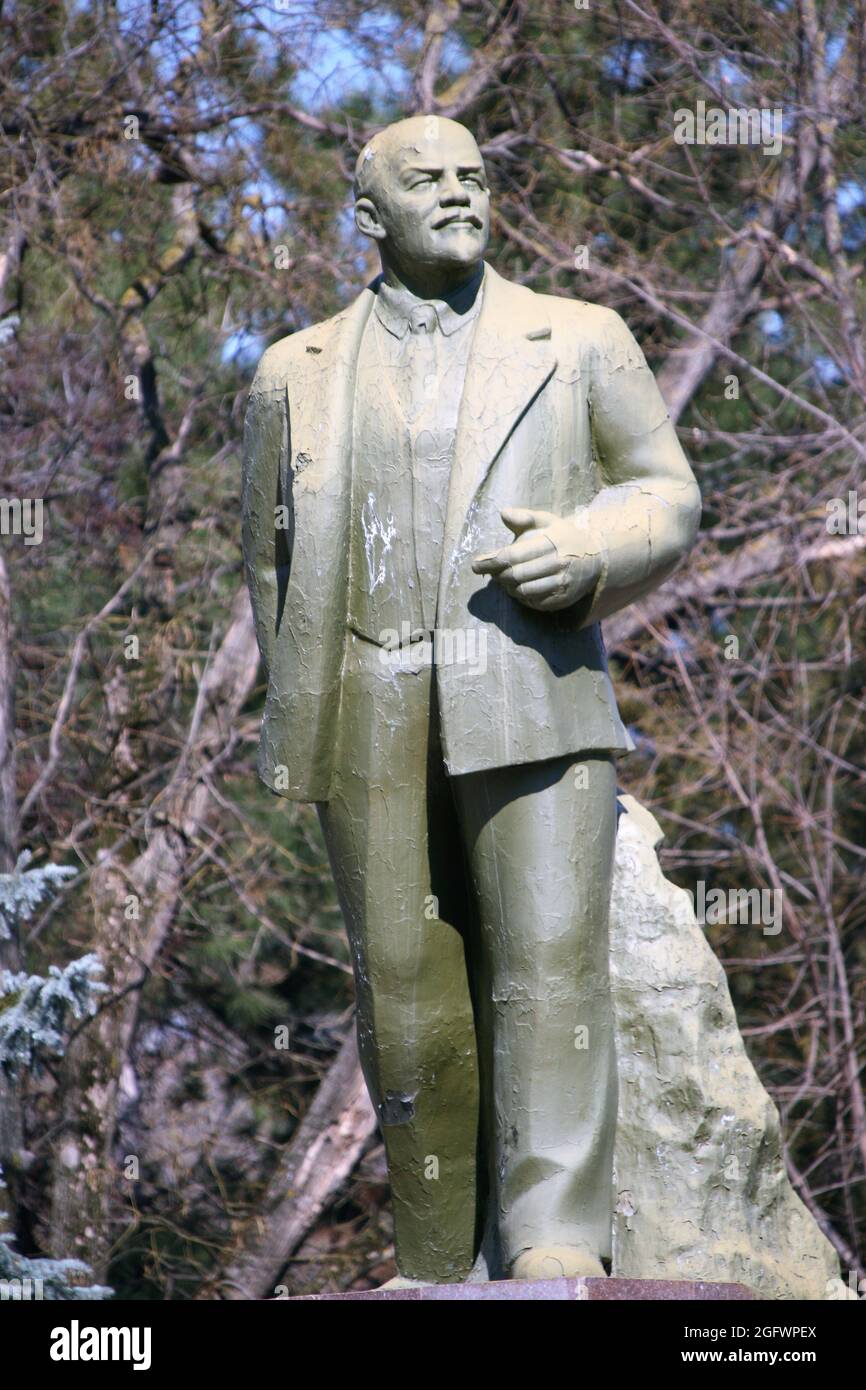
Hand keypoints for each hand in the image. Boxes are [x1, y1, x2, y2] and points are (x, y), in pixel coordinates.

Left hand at [471, 507, 604, 611]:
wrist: (595, 557)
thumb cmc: (562, 537)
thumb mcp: (547, 521)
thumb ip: (524, 518)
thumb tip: (502, 513)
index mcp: (552, 542)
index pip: (513, 555)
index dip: (491, 562)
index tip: (475, 565)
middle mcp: (559, 564)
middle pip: (516, 575)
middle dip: (498, 575)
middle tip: (492, 572)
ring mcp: (562, 584)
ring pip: (523, 591)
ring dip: (508, 587)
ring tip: (504, 579)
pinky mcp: (563, 599)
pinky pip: (534, 602)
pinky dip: (521, 597)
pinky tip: (518, 587)